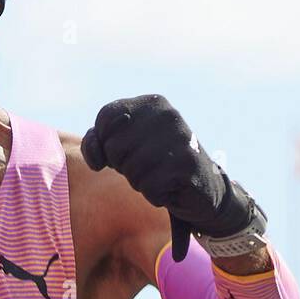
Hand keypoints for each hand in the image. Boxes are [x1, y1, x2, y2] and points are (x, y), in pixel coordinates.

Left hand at [81, 95, 259, 261]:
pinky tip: (171, 188)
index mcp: (152, 103)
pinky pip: (148, 187)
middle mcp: (168, 115)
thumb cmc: (155, 165)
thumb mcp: (122, 148)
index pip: (105, 118)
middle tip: (149, 166)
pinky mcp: (188, 165)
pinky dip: (155, 195)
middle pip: (114, 147)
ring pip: (131, 170)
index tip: (124, 151)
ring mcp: (180, 138)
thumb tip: (96, 157)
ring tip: (161, 176)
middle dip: (124, 166)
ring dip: (140, 182)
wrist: (203, 189)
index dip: (104, 144)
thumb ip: (96, 143)